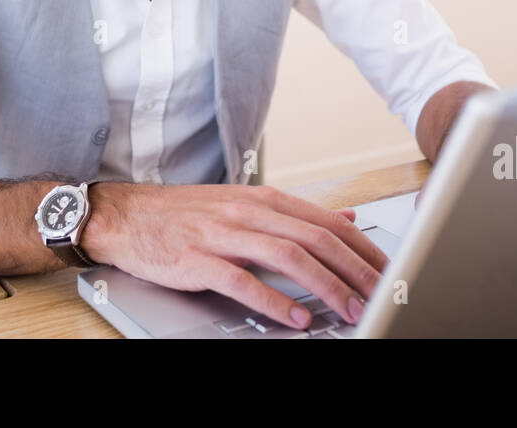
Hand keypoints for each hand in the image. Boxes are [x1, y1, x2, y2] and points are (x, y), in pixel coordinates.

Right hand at [81, 184, 387, 331]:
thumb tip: (347, 221)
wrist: (127, 215)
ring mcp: (223, 234)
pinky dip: (273, 300)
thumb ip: (297, 215)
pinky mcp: (198, 259)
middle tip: (380, 295)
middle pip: (315, 238)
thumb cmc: (186, 214)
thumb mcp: (246, 204)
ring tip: (349, 310)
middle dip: (354, 270)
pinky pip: (242, 280)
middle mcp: (248, 212)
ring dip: (325, 286)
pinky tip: (295, 318)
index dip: (362, 248)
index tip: (388, 271)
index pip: (326, 222)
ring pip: (287, 256)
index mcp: (264, 199)